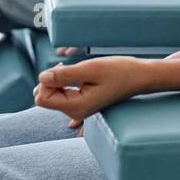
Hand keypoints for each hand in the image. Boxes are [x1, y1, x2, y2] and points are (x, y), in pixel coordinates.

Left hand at [33, 57, 148, 129]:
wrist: (138, 76)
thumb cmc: (118, 71)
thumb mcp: (90, 69)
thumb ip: (64, 75)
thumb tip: (41, 78)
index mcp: (77, 107)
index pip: (42, 99)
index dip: (46, 82)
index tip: (62, 69)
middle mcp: (75, 112)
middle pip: (44, 97)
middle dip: (50, 80)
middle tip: (67, 67)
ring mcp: (78, 109)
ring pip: (51, 94)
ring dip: (57, 79)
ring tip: (74, 70)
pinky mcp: (80, 102)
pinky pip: (60, 93)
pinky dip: (62, 82)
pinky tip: (74, 74)